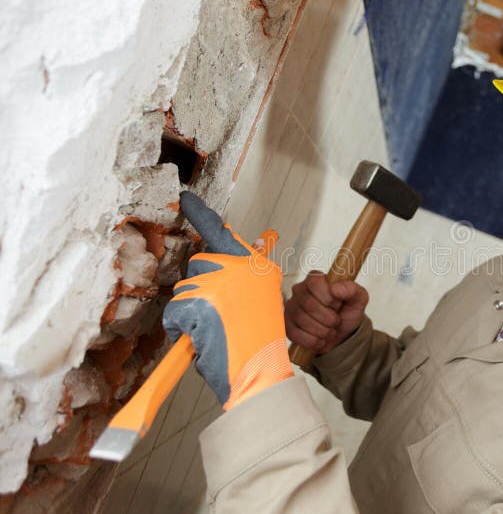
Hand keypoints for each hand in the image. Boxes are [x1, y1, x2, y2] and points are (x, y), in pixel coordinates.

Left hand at [162, 191, 292, 409]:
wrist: (260, 371)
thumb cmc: (259, 342)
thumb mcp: (260, 302)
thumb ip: (243, 278)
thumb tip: (227, 256)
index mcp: (257, 266)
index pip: (223, 234)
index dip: (202, 215)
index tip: (186, 199)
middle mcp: (239, 267)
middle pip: (197, 264)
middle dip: (199, 289)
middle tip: (220, 316)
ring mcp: (218, 282)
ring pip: (184, 289)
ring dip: (191, 312)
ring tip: (216, 330)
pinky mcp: (198, 302)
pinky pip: (175, 312)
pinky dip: (182, 329)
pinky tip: (204, 338)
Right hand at [284, 271, 368, 353]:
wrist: (341, 334)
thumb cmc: (346, 312)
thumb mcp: (358, 299)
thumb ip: (352, 289)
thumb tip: (335, 288)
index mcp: (315, 278)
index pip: (315, 283)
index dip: (329, 299)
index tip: (337, 306)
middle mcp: (299, 290)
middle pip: (309, 304)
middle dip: (328, 318)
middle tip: (336, 322)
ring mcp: (291, 307)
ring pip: (301, 320)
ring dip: (321, 331)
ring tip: (330, 331)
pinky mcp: (287, 324)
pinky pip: (294, 333)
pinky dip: (312, 340)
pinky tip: (320, 339)